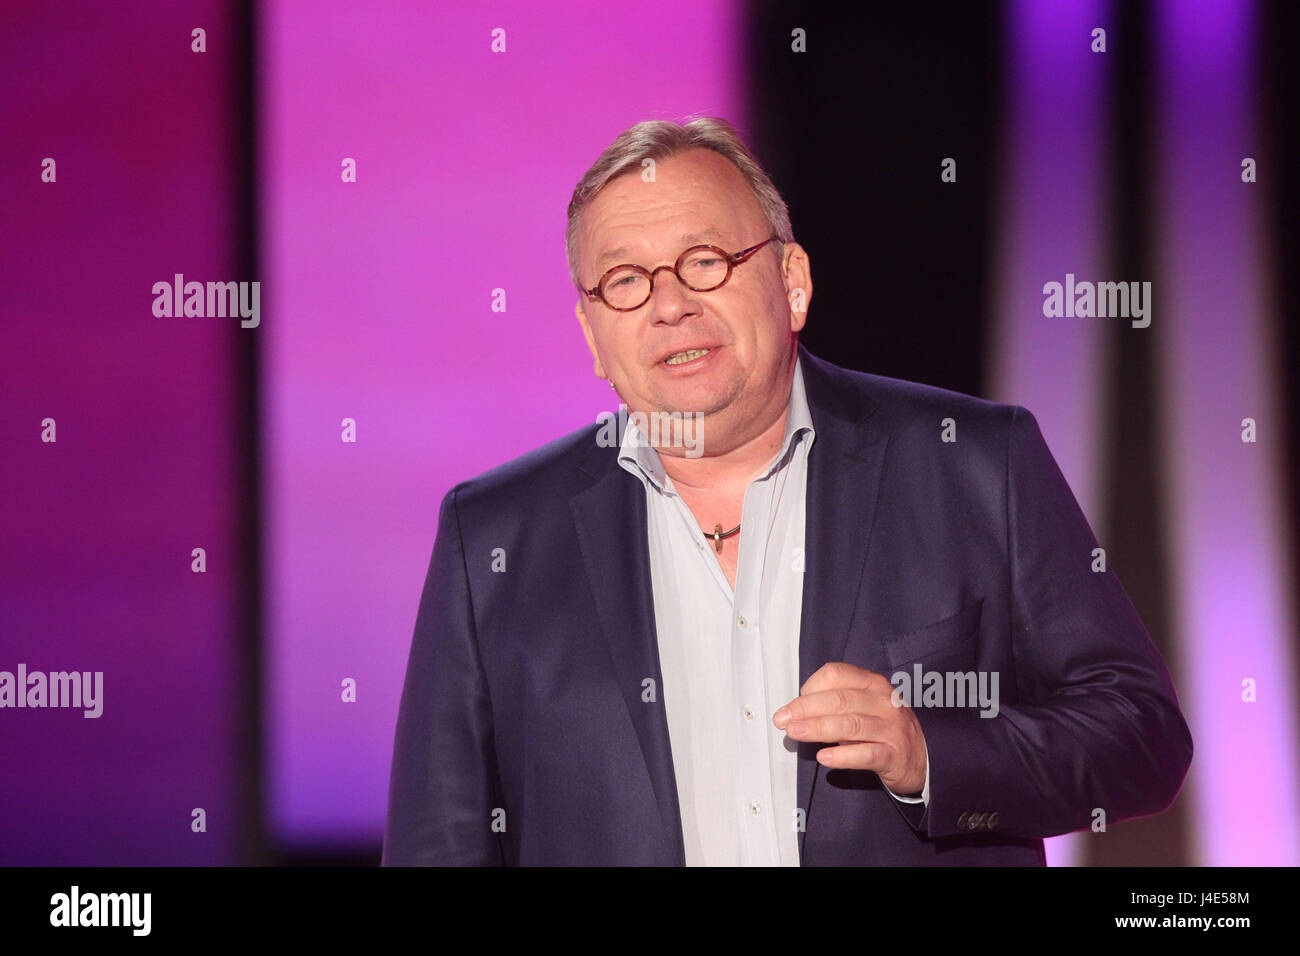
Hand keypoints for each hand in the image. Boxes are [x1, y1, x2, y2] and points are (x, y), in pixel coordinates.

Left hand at [774, 662, 927, 794]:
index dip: (810, 687)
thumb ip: (837, 702)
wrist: (923, 756)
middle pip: (839, 700)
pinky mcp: (894, 755)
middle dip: (805, 709)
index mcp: (872, 684)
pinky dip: (843, 756)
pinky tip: (824, 758)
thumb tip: (797, 710)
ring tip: (795, 733)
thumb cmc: (884, 728)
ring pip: (850, 725)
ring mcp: (891, 728)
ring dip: (818, 728)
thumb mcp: (865, 705)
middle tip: (782, 720)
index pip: (837, 674)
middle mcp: (883, 702)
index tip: (793, 704)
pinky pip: (867, 754)